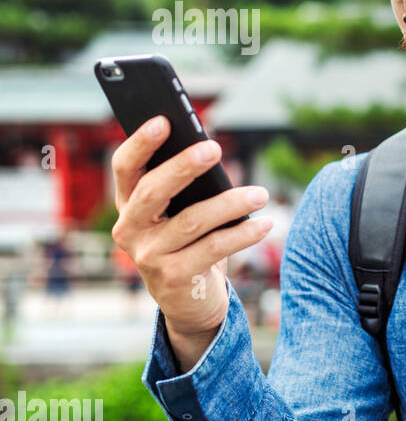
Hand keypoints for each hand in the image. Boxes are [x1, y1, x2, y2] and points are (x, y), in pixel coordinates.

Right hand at [110, 115, 272, 366]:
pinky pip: (212, 249)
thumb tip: (212, 151)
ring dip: (230, 203)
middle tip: (215, 148)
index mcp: (128, 204)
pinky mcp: (172, 278)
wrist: (190, 300)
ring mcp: (147, 256)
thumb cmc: (190, 243)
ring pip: (191, 221)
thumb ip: (188, 186)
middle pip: (153, 191)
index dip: (140, 143)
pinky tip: (265, 224)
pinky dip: (243, 234)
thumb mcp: (183, 212)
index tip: (164, 120)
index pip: (125, 168)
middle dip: (184, 167)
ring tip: (261, 194)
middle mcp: (129, 229)